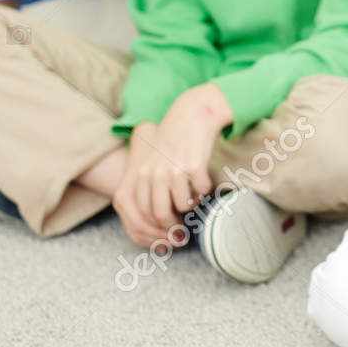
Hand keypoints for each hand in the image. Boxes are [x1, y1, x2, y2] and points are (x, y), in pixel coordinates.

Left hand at [112, 84, 230, 246]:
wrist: (191, 115)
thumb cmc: (173, 142)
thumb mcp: (154, 162)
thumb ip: (151, 186)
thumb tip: (158, 219)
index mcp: (143, 174)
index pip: (143, 212)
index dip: (155, 227)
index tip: (167, 231)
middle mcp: (156, 174)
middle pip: (161, 214)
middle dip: (173, 226)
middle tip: (183, 230)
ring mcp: (175, 170)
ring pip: (183, 206)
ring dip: (191, 205)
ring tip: (194, 196)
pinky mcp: (194, 166)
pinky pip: (201, 191)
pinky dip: (204, 190)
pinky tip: (203, 180)